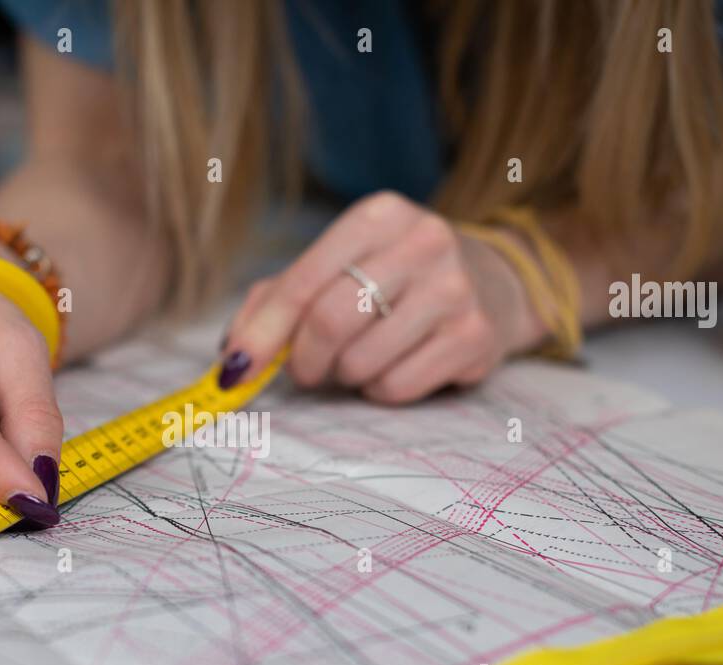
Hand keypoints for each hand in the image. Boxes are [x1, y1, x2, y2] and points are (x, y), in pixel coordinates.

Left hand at [218, 191, 547, 403]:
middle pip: (330, 323)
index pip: (303, 282)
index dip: (263, 333)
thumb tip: (232, 358)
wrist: (491, 283)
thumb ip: (276, 303)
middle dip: (304, 361)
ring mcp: (455, 290)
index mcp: (379, 216)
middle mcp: (423, 243)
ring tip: (363, 356)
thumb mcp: (336, 268)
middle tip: (307, 369)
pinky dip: (380, 390)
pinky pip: (395, 388)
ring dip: (346, 376)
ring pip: (360, 363)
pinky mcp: (476, 337)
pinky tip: (397, 365)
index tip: (236, 370)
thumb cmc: (392, 280)